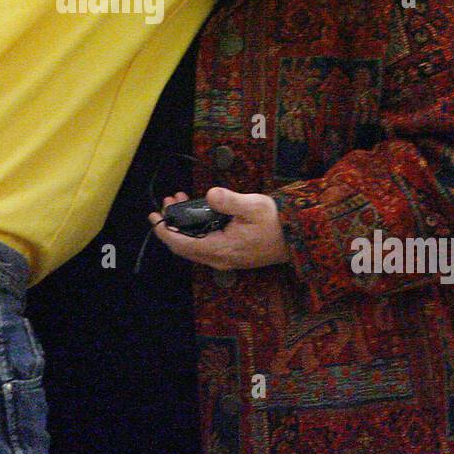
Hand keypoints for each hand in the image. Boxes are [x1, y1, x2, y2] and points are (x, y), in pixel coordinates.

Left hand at [147, 187, 290, 270]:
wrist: (298, 237)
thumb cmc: (276, 222)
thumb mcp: (253, 206)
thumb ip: (229, 201)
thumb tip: (210, 194)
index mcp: (221, 249)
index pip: (182, 244)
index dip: (165, 231)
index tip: (155, 216)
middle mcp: (220, 259)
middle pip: (185, 246)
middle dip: (173, 224)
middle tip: (169, 201)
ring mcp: (226, 259)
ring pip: (194, 245)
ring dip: (184, 225)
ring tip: (180, 201)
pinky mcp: (231, 255)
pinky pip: (205, 245)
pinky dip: (196, 229)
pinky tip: (199, 212)